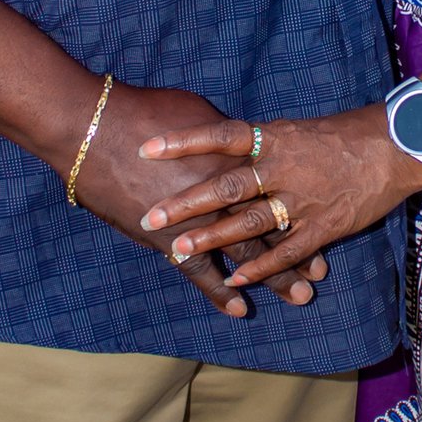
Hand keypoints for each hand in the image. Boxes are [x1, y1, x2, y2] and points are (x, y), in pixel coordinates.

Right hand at [73, 82, 330, 315]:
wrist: (95, 130)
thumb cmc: (144, 112)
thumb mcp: (197, 115)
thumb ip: (223, 137)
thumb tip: (239, 144)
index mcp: (236, 158)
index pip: (279, 190)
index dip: (303, 210)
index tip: (326, 223)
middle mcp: (227, 192)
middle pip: (273, 225)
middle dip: (300, 251)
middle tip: (321, 273)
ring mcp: (201, 219)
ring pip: (248, 253)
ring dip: (275, 276)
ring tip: (302, 295)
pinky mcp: (170, 240)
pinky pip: (202, 273)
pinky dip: (221, 292)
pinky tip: (241, 309)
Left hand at [138, 106, 421, 290]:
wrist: (397, 148)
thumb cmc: (343, 136)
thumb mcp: (295, 131)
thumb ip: (261, 146)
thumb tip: (221, 149)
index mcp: (276, 138)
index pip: (222, 136)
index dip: (184, 141)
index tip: (148, 148)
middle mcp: (284, 168)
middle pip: (227, 186)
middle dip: (187, 203)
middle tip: (151, 217)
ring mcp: (302, 199)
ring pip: (250, 222)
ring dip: (213, 239)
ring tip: (180, 252)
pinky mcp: (323, 226)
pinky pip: (286, 250)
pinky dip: (260, 267)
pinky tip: (234, 281)